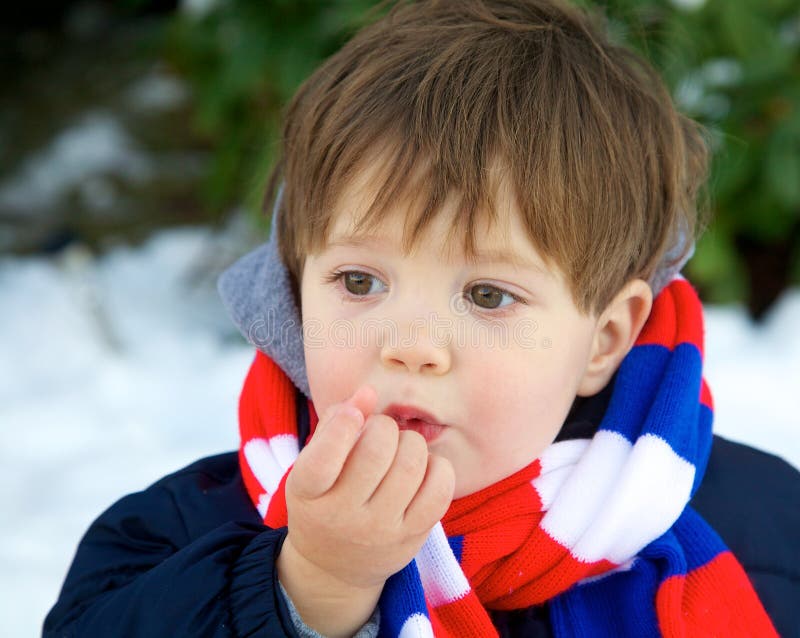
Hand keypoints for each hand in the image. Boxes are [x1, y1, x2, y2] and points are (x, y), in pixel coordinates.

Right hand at [277, 386, 454, 635]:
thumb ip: (334, 424)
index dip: (344, 425)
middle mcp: (343, 517)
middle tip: (380, 434)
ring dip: (411, 443)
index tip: (354, 415)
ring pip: (412, 464)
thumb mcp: (312, 466)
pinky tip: (421, 469)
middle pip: (377, 451)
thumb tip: (368, 393)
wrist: (334, 568)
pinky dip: (436, 466)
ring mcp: (381, 530)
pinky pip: (440, 488)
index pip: (324, 458)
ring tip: (400, 451)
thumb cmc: (323, 501)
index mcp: (308, 494)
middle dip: (384, 428)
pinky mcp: (413, 537)